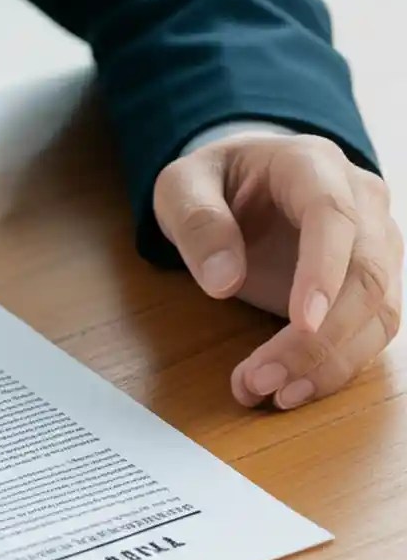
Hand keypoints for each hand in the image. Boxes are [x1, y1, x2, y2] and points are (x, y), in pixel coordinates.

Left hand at [154, 133, 402, 409]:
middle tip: (263, 380)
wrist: (245, 180)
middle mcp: (360, 202)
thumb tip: (222, 281)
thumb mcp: (181, 187)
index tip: (302, 324)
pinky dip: (336, 365)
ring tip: (272, 394)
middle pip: (366, 274)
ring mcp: (375, 243)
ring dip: (329, 362)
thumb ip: (197, 223)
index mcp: (312, 165)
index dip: (324, 271)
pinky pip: (371, 329)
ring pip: (379, 309)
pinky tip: (293, 389)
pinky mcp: (369, 283)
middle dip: (319, 339)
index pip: (333, 215)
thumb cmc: (216, 180)